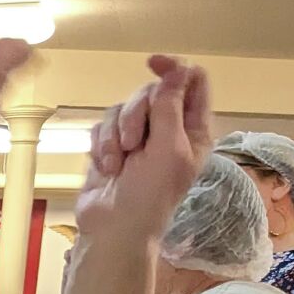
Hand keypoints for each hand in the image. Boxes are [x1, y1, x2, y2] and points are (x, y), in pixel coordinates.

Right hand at [75, 56, 211, 241]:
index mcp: (192, 129)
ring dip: (115, 135)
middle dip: (135, 115)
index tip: (153, 64)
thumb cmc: (149, 196)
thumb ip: (170, 106)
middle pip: (150, 92)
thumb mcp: (168, 148)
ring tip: (117, 164)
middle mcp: (167, 129)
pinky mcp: (110, 147)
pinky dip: (101, 146)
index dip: (174, 69)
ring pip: (122, 108)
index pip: (192, 82)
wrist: (113, 229)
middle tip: (134, 143)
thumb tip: (176, 69)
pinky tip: (106, 168)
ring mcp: (137, 138)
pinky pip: (102, 127)